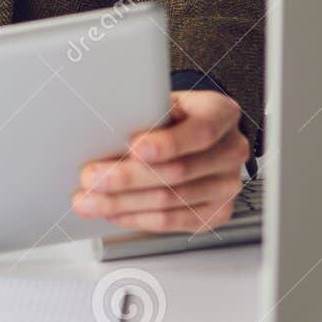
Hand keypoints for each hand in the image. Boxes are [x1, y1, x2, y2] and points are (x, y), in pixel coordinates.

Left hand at [72, 90, 251, 232]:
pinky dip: (137, 217)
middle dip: (127, 177)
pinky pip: (172, 221)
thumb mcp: (165, 101)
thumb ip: (147, 113)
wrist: (196, 133)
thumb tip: (106, 131)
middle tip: (92, 177)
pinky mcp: (215, 212)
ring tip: (91, 200)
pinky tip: (114, 211)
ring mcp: (226, 185)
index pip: (201, 132)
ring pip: (170, 200)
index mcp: (222, 114)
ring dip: (123, 203)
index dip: (167, 143)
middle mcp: (231, 151)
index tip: (133, 147)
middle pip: (178, 171)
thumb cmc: (175, 115)